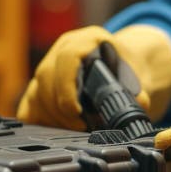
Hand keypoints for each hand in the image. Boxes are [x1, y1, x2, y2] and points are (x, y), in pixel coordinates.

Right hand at [17, 25, 170, 129]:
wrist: (122, 70)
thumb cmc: (128, 71)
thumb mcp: (136, 78)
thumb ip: (139, 91)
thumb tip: (141, 102)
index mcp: (88, 40)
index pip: (67, 58)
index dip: (66, 86)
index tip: (76, 111)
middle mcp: (64, 48)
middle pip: (46, 76)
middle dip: (60, 108)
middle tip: (80, 127)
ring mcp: (50, 65)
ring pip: (36, 91)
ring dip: (51, 116)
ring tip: (74, 130)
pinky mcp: (41, 84)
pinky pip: (29, 103)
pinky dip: (38, 120)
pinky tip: (55, 131)